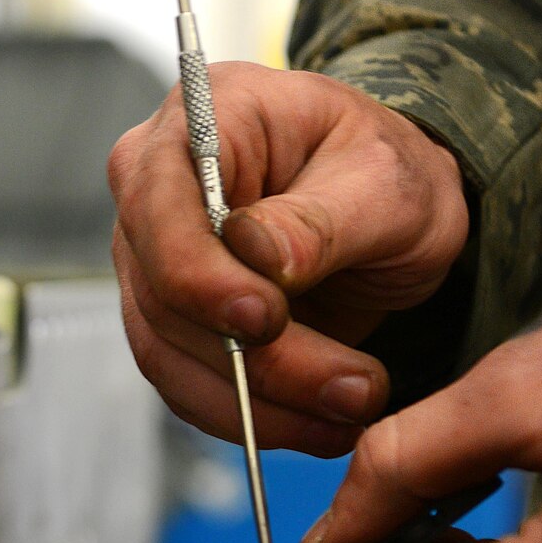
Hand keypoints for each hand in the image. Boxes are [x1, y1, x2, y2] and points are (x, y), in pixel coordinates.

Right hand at [107, 63, 469, 455]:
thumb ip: (321, 219)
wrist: (389, 212)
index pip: (159, 203)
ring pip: (170, 354)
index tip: (266, 321)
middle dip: (257, 359)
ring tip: (351, 413)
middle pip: (164, 294)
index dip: (199, 273)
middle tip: (354, 390)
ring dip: (260, 404)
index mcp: (204, 120)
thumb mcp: (389, 181)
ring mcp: (152, 259)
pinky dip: (251, 417)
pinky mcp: (169, 321)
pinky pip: (187, 385)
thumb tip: (257, 256)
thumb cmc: (386, 173)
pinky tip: (317, 422)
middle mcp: (155, 188)